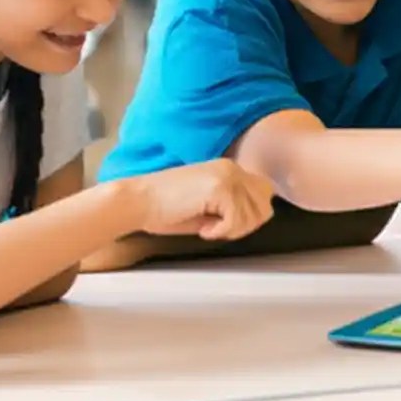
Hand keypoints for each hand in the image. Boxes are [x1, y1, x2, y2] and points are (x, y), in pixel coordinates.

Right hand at [124, 159, 275, 240]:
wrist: (136, 201)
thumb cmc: (166, 208)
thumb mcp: (208, 205)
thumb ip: (234, 207)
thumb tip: (257, 217)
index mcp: (230, 169)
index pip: (264, 193)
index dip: (251, 216)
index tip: (226, 225)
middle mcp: (232, 168)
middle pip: (264, 205)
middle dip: (246, 224)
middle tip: (219, 229)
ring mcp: (227, 177)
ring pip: (252, 215)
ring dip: (232, 230)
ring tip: (208, 227)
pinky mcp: (219, 189)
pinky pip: (236, 220)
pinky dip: (221, 232)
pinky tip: (202, 229)